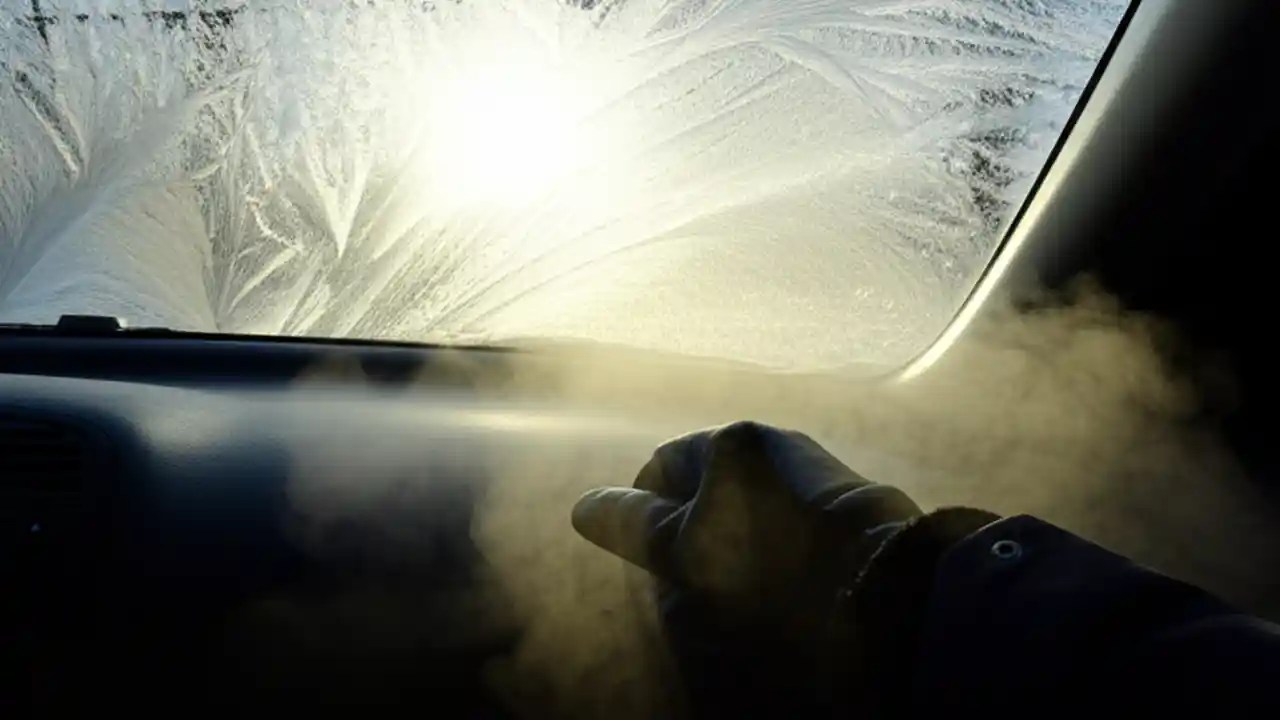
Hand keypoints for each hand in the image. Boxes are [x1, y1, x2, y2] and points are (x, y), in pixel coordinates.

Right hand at [571, 421, 922, 714]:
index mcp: (731, 440)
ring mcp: (818, 467)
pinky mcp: (850, 500)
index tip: (651, 555)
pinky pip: (791, 515)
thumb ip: (633, 525)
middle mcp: (776, 440)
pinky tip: (784, 577)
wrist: (882, 581)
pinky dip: (775, 542)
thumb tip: (582, 507)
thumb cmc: (773, 563)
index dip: (645, 511)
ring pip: (751, 499)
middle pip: (709, 481)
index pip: (662, 465)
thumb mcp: (687, 551)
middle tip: (690, 576)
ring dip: (734, 535)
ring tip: (739, 583)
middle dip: (692, 525)